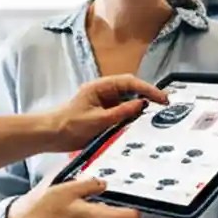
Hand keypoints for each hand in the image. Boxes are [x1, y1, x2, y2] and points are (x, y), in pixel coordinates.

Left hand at [44, 75, 168, 151]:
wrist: (51, 136)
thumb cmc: (69, 125)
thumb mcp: (97, 120)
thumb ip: (121, 112)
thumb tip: (142, 104)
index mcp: (101, 87)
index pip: (130, 82)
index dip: (148, 88)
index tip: (162, 98)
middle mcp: (105, 92)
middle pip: (132, 89)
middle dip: (149, 95)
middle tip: (166, 106)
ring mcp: (105, 103)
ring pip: (129, 101)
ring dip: (142, 107)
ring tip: (159, 116)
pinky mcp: (105, 115)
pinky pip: (124, 113)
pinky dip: (134, 117)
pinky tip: (143, 125)